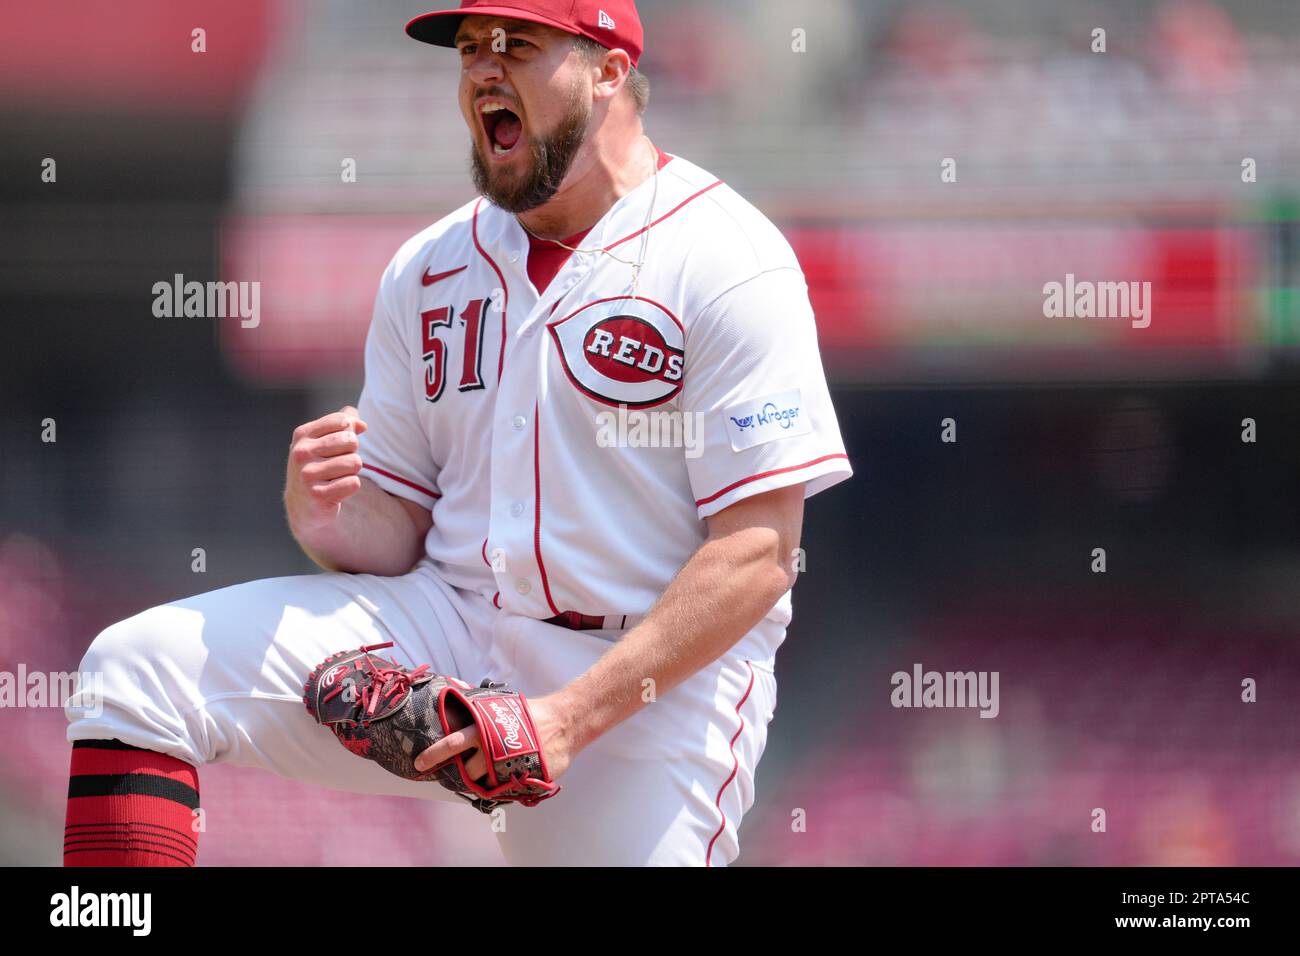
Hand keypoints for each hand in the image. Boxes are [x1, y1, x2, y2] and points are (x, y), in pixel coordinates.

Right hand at [285, 406, 368, 530]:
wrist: (303, 504)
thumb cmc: (319, 466)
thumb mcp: (324, 440)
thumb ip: (345, 423)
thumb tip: (361, 424)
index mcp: (302, 435)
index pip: (343, 421)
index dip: (349, 434)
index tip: (339, 446)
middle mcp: (301, 453)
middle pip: (351, 441)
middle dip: (351, 453)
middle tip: (337, 465)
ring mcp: (307, 474)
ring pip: (355, 462)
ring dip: (351, 472)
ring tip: (336, 478)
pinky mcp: (318, 495)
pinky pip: (353, 483)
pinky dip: (350, 487)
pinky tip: (336, 491)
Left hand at [414, 693, 575, 784]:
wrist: (565, 723)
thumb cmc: (529, 714)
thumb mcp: (499, 704)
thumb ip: (474, 701)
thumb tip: (452, 684)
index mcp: (485, 729)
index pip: (453, 743)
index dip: (434, 754)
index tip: (420, 763)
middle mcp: (495, 748)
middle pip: (468, 770)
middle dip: (461, 774)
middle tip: (455, 775)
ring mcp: (510, 766)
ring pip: (485, 783)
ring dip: (482, 781)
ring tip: (488, 772)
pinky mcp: (525, 778)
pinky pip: (505, 790)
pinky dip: (501, 787)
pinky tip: (503, 778)